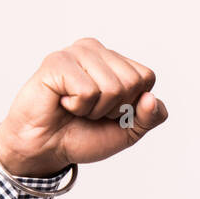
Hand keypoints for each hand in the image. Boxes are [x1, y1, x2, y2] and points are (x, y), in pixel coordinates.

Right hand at [0, 37, 167, 177]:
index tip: (109, 111)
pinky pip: (87, 91)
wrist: (47, 148)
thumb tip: (151, 99)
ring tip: (76, 107)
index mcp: (115, 61)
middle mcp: (96, 50)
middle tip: (90, 110)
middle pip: (132, 81)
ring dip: (95, 110)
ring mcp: (76, 53)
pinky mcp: (57, 62)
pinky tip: (63, 102)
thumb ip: (150, 117)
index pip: (146, 77)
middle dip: (114, 108)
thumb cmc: (84, 135)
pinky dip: (78, 107)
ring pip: (112, 87)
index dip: (132, 104)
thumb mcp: (128, 132)